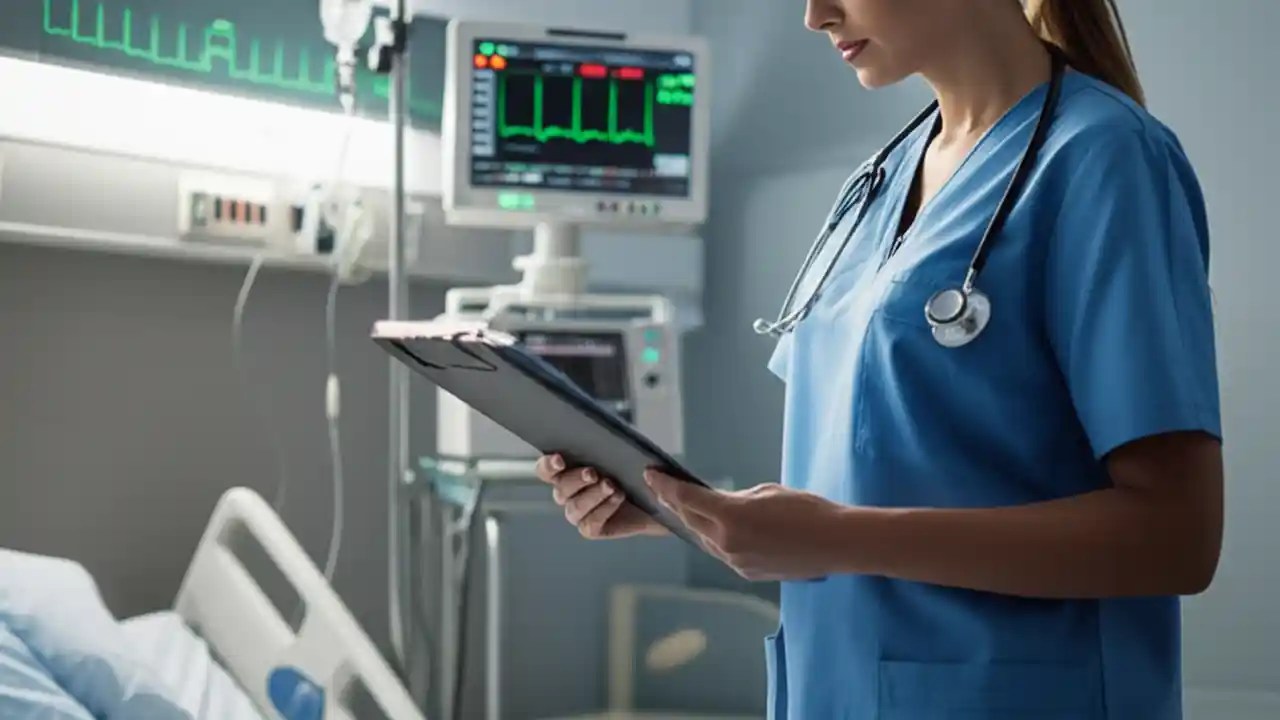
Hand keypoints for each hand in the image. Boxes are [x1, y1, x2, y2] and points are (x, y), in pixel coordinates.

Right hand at [536, 454, 668, 539]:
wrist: (654, 497)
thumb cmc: (635, 470)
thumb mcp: (628, 454)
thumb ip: (620, 450)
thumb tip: (626, 454)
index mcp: (566, 470)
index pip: (545, 470)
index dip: (548, 465)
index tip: (560, 460)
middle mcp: (568, 493)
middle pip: (560, 489)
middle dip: (575, 480)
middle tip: (593, 472)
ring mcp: (579, 513)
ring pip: (574, 507)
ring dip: (592, 495)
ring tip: (612, 486)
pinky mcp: (592, 528)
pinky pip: (589, 523)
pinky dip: (604, 509)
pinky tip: (618, 498)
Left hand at [645, 470, 848, 580]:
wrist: (837, 543)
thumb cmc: (807, 509)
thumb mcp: (767, 492)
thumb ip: (736, 499)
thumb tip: (722, 505)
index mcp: (730, 516)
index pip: (687, 498)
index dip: (665, 486)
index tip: (651, 475)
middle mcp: (727, 543)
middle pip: (690, 520)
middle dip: (674, 503)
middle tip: (662, 489)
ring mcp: (736, 562)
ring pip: (705, 539)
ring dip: (694, 523)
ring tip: (684, 507)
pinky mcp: (748, 573)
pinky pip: (723, 553)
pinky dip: (716, 538)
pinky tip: (716, 529)